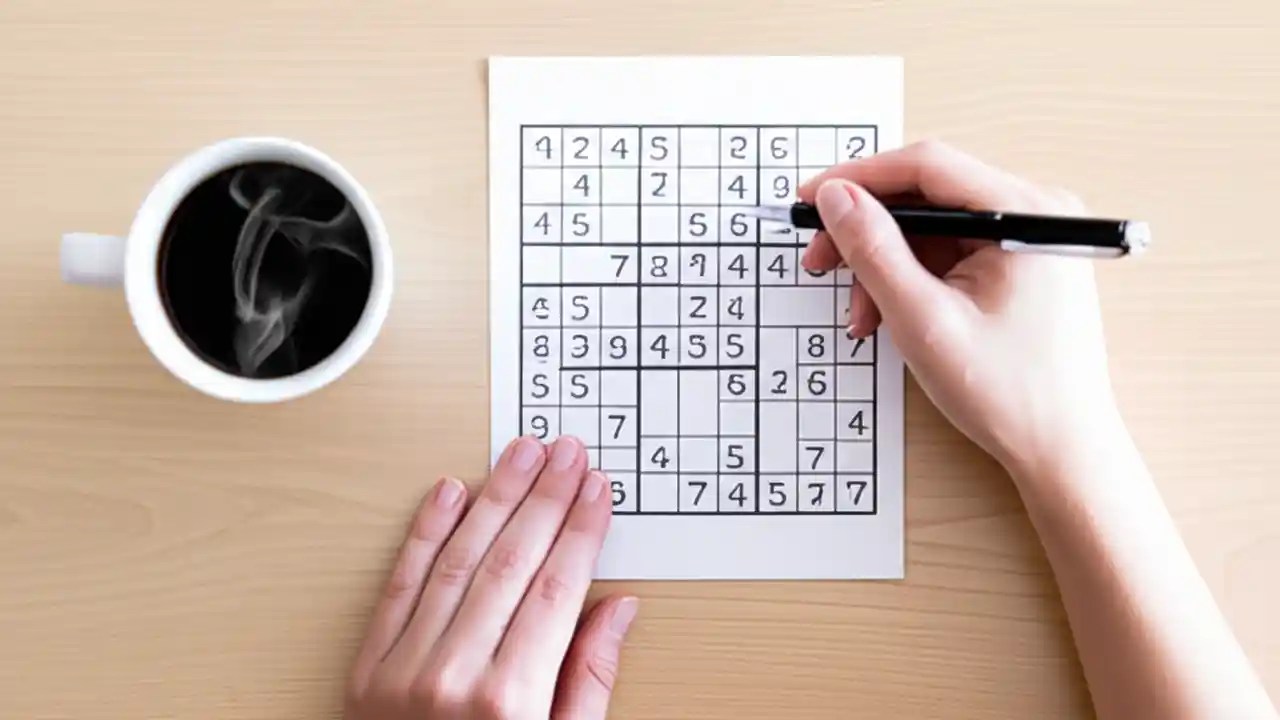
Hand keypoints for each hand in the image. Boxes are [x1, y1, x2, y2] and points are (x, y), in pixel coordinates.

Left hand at [345, 435, 636, 719]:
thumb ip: (589, 682)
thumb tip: (618, 610)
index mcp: (510, 701)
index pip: (559, 586)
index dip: (581, 529)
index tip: (597, 489)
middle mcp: (453, 675)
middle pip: (512, 559)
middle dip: (544, 496)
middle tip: (566, 451)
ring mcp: (403, 669)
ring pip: (457, 558)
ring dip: (492, 497)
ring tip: (519, 454)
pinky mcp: (367, 669)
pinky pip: (399, 584)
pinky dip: (423, 533)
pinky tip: (447, 493)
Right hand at [798, 141, 1119, 482]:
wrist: (1061, 449)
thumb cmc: (1010, 393)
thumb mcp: (923, 319)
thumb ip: (874, 251)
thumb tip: (835, 197)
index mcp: (1027, 213)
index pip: (927, 166)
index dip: (858, 177)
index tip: (809, 198)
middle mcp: (1035, 213)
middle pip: (927, 195)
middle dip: (867, 230)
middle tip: (820, 261)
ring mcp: (1028, 240)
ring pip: (931, 228)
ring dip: (884, 265)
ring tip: (861, 315)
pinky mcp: (1018, 265)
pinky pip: (948, 253)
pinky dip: (910, 279)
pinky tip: (888, 315)